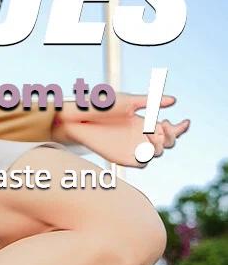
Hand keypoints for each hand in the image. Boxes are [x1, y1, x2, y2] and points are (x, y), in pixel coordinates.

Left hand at [52, 93, 189, 166]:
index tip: (185, 122)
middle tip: (163, 126)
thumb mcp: (129, 101)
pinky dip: (148, 157)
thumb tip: (174, 100)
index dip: (179, 128)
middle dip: (172, 136)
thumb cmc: (100, 105)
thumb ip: (151, 102)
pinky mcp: (123, 158)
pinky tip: (146, 147)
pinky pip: (142, 163)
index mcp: (144, 121)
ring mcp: (133, 148)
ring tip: (154, 134)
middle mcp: (140, 136)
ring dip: (161, 145)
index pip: (167, 128)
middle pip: (167, 143)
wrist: (79, 117)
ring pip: (157, 154)